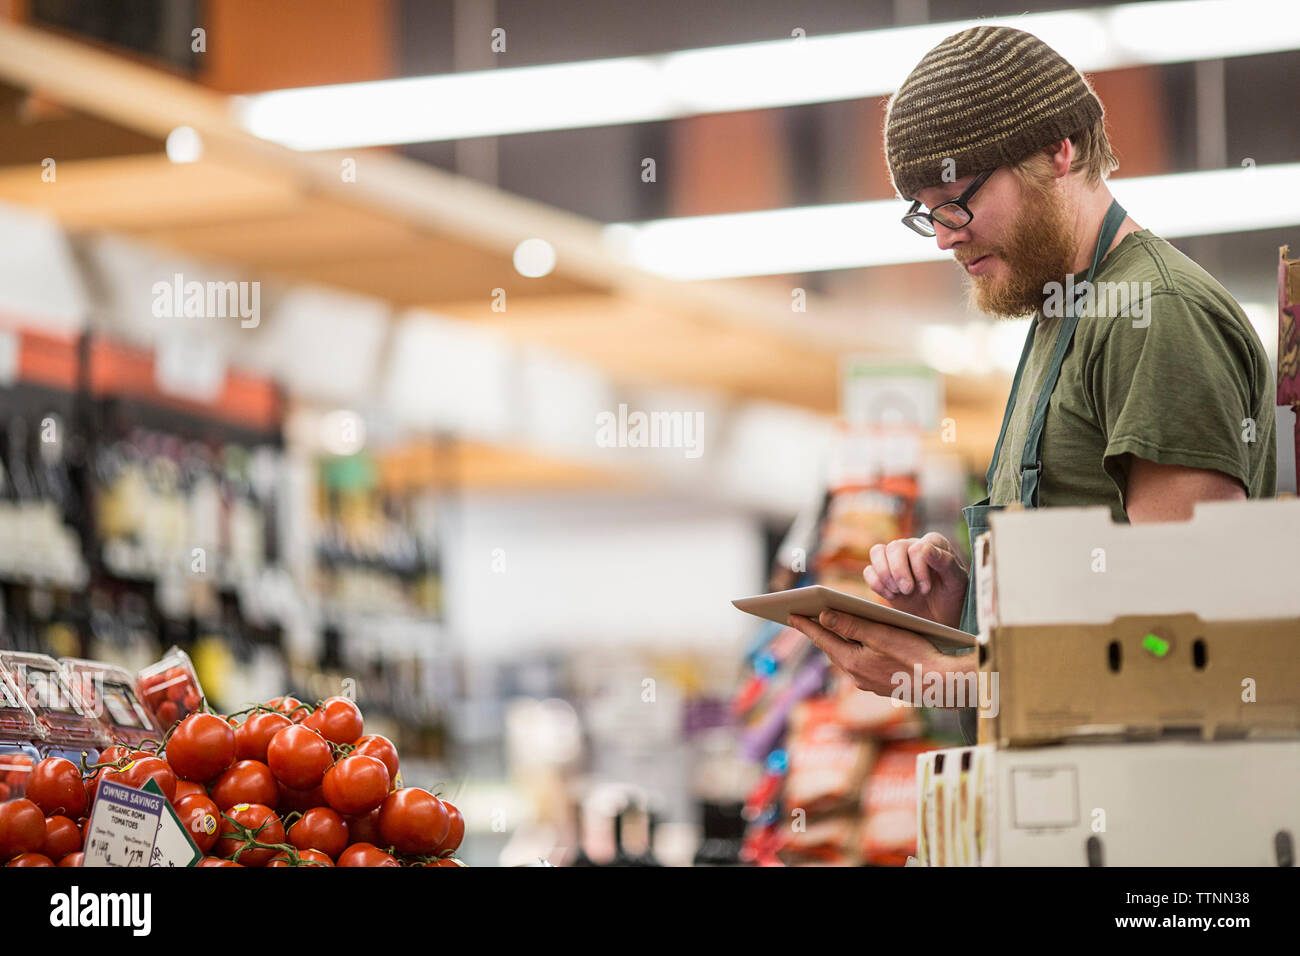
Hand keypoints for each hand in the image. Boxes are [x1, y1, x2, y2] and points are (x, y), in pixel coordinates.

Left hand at [786, 610, 976, 701]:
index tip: (790, 613)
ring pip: (845, 657)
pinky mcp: (880, 685)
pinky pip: (859, 665)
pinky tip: (855, 644)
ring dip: (835, 642)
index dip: (805, 624)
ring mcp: (868, 683)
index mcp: (853, 662)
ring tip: (825, 627)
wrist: (944, 684)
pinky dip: (852, 651)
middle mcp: (856, 676)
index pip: (822, 639)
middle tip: (803, 616)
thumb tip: (822, 617)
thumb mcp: (882, 634)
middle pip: (831, 648)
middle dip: (818, 632)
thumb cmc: (916, 654)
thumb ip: (851, 625)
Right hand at [864, 532, 967, 629]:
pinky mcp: (883, 575)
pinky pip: (869, 570)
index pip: (917, 547)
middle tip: (908, 591)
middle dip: (899, 571)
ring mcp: (896, 560)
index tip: (926, 589)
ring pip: (877, 551)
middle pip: (894, 547)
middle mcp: (912, 546)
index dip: (918, 569)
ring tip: (898, 592)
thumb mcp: (957, 582)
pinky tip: (891, 596)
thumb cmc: (952, 597)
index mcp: (933, 543)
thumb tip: (925, 548)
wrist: (942, 618)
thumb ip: (946, 562)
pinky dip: (877, 584)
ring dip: (885, 574)